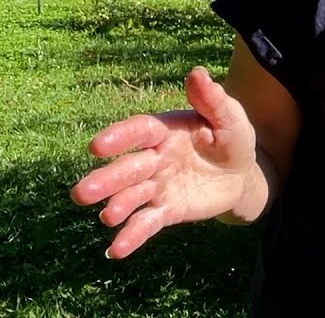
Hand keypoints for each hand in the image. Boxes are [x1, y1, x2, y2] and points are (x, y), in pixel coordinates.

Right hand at [70, 67, 257, 258]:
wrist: (242, 173)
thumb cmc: (232, 138)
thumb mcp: (230, 117)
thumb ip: (212, 100)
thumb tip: (198, 73)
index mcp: (164, 131)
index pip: (138, 132)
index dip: (119, 138)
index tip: (97, 147)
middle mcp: (154, 159)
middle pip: (127, 169)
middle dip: (106, 181)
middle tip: (82, 193)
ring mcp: (158, 186)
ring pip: (132, 197)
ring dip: (118, 207)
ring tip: (107, 217)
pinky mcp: (167, 210)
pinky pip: (147, 223)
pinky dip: (132, 237)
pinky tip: (116, 250)